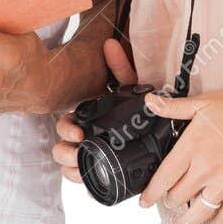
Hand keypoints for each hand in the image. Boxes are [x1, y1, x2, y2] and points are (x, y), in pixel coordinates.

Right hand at [53, 38, 135, 182]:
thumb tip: (111, 44)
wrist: (161, 133)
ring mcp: (90, 154)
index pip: (65, 123)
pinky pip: (82, 177)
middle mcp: (84, 136)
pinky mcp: (99, 170)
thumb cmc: (140, 110)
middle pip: (61, 147)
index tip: (78, 133)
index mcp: (88, 118)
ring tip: (80, 170)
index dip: (65, 129)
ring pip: (67, 164)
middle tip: (78, 153)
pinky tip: (86, 178)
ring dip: (69, 168)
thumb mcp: (130, 89)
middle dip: (64, 152)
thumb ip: (121, 67)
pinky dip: (79, 179)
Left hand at [138, 83, 222, 223]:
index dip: (151, 193)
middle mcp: (206, 169)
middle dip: (171, 201)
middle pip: (178, 197)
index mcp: (192, 147)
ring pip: (199, 212)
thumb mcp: (206, 102)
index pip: (164, 178)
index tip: (144, 202)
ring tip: (183, 223)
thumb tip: (150, 103)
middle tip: (170, 202)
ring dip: (188, 220)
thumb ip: (175, 108)